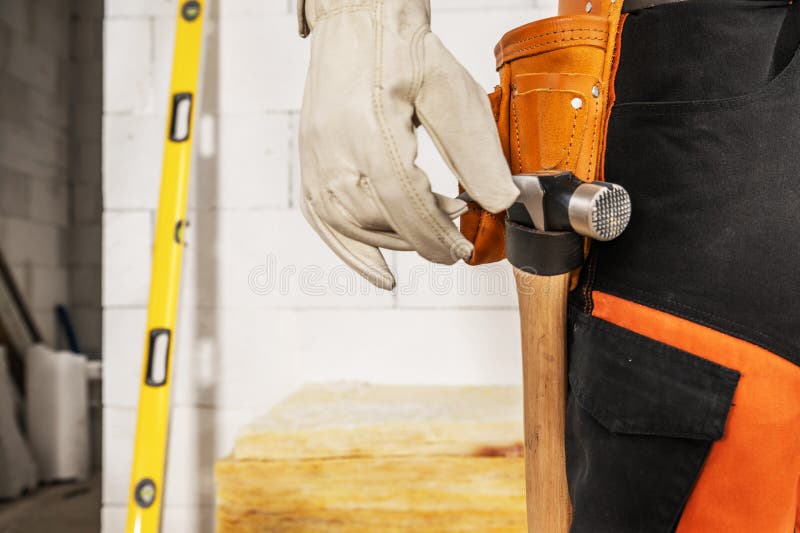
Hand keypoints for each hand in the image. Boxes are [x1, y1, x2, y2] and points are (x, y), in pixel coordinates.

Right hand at [298, 0, 517, 288]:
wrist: (359, 23)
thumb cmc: (403, 50)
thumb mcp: (453, 93)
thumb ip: (476, 152)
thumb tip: (500, 202)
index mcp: (371, 127)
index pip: (404, 202)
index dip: (437, 235)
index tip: (462, 249)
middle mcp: (333, 148)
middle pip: (377, 220)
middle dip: (421, 238)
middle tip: (455, 237)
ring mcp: (315, 158)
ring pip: (351, 226)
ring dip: (393, 242)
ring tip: (426, 237)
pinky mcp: (309, 163)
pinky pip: (323, 221)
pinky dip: (351, 252)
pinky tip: (380, 271)